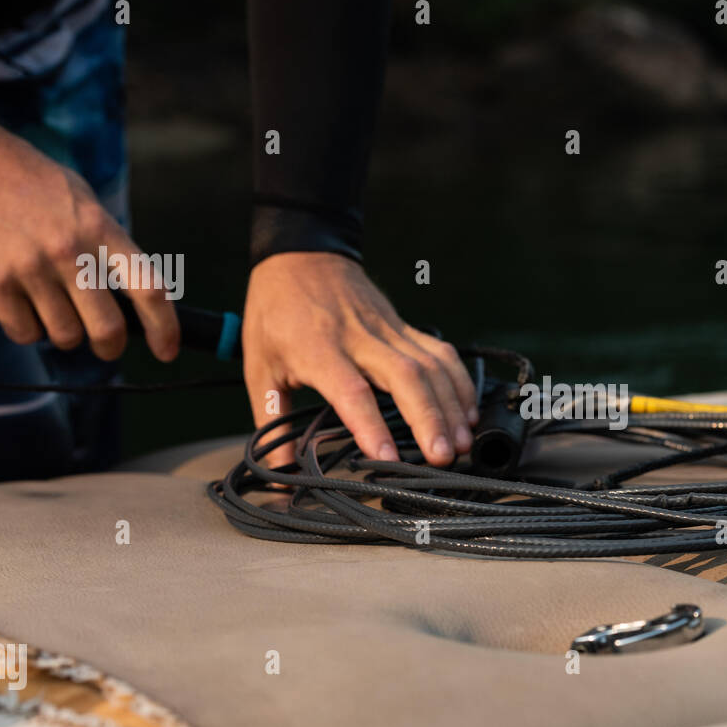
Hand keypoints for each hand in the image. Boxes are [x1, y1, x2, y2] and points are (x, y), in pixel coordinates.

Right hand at [0, 118, 178, 360]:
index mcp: (100, 229)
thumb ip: (108, 245)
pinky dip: (27, 329)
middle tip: (106, 345)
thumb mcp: (83, 200)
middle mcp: (69, 250)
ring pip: (65, 336)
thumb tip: (136, 297)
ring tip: (53, 308)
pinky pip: (24, 332)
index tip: (167, 350)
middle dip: (111, 346)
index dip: (164, 327)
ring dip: (64, 334)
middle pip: (108, 328)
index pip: (148, 289)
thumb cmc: (31, 184)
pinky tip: (22, 306)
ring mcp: (30, 267)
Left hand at [242, 251, 477, 467]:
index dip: (370, 424)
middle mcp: (359, 338)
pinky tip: (467, 411)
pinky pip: (440, 353)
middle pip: (405, 377)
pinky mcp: (405, 325)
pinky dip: (458, 383)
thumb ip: (271, 418)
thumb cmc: (276, 312)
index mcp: (318, 349)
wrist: (300, 254)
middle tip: (442, 456)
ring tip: (461, 443)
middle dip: (429, 419)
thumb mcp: (260, 364)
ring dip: (450, 405)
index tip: (385, 457)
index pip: (351, 390)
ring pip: (429, 366)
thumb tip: (278, 472)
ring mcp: (388, 329)